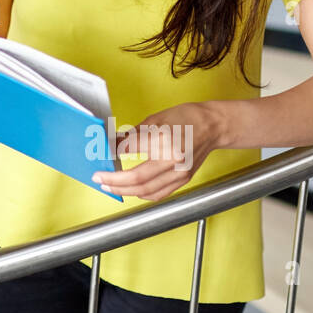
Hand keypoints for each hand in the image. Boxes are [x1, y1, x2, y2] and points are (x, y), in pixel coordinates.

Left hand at [91, 101, 222, 201]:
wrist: (213, 126)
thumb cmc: (186, 118)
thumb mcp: (155, 119)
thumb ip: (132, 135)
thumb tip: (111, 144)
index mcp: (164, 139)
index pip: (128, 149)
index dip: (110, 153)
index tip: (99, 155)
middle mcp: (173, 159)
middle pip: (136, 178)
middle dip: (113, 181)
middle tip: (98, 179)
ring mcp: (180, 173)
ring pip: (146, 190)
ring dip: (124, 191)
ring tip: (109, 187)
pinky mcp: (184, 180)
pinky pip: (159, 194)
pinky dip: (142, 194)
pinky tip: (130, 191)